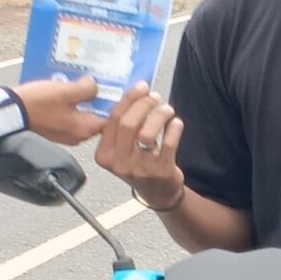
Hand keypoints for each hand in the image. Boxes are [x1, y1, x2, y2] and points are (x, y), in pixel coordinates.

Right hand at [16, 76, 107, 146]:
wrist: (10, 112)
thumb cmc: (37, 104)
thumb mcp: (66, 91)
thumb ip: (87, 88)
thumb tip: (95, 85)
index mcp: (84, 129)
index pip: (111, 118)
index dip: (114, 101)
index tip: (115, 86)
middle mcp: (77, 135)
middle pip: (96, 114)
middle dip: (98, 97)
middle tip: (99, 79)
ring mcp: (65, 132)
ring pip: (82, 112)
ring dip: (83, 97)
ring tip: (82, 80)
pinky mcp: (55, 127)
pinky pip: (69, 112)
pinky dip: (71, 101)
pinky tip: (67, 87)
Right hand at [96, 84, 185, 211]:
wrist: (158, 193)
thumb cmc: (138, 164)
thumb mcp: (122, 149)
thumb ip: (123, 125)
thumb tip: (137, 91)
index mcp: (104, 155)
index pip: (113, 120)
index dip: (129, 99)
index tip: (142, 86)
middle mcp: (119, 164)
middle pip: (128, 124)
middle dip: (144, 105)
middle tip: (156, 97)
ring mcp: (139, 169)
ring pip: (148, 133)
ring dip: (160, 115)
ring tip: (167, 109)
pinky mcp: (160, 172)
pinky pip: (168, 143)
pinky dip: (174, 128)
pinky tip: (176, 123)